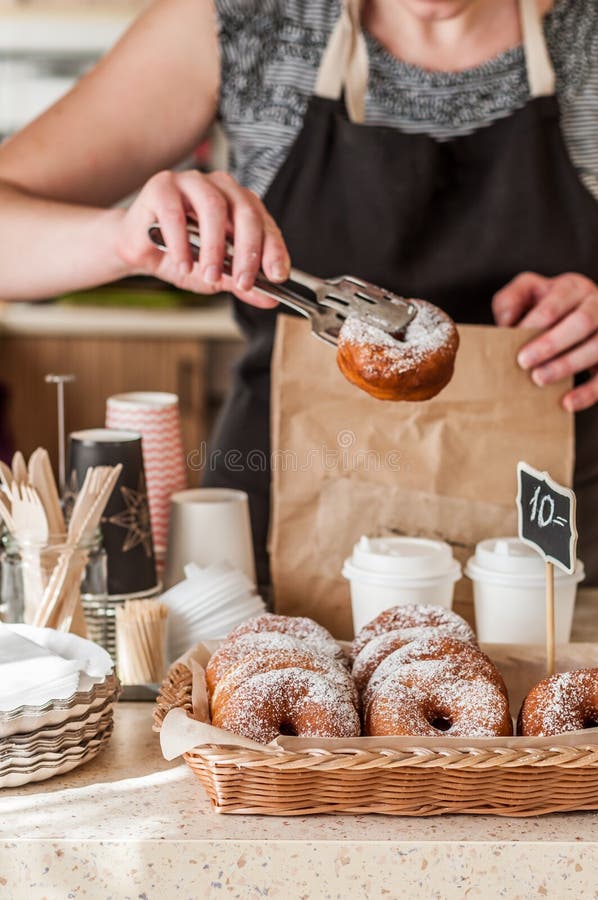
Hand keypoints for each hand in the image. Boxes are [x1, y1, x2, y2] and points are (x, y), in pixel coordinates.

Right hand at [116, 169, 290, 306]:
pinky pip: (175, 213)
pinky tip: (183, 265)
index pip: (265, 223)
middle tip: (243, 282)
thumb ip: (242, 284)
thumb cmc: (180, 255)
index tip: (277, 276)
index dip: (274, 249)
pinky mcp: (162, 186)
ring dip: (214, 246)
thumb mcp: (217, 277)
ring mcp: (192, 182)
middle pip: (245, 212)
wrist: (140, 249)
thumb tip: (270, 299)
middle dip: (247, 251)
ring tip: (210, 275)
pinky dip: (181, 243)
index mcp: (240, 204)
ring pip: (213, 207)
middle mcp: (221, 187)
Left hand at [492, 272, 597, 411]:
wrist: (575, 318)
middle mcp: (596, 305)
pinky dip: (588, 392)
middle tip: (524, 361)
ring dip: (568, 365)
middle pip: (582, 321)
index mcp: (573, 288)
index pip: (558, 300)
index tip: (514, 337)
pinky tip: (566, 402)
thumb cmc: (546, 306)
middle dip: (552, 342)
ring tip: (539, 379)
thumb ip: (511, 299)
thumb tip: (507, 322)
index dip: (537, 320)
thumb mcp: (527, 293)